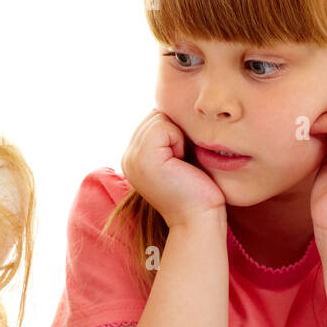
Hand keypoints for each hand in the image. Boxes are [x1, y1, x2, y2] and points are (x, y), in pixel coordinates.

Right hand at [122, 109, 226, 229]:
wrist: (198, 218)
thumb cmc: (198, 190)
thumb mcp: (178, 157)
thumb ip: (169, 136)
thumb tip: (173, 109)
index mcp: (134, 158)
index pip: (153, 120)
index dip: (174, 131)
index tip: (183, 159)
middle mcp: (127, 157)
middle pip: (154, 116)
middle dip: (175, 131)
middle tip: (183, 161)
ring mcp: (132, 158)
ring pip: (158, 118)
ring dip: (178, 135)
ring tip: (181, 162)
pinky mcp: (143, 158)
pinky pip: (163, 125)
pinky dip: (178, 138)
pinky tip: (181, 161)